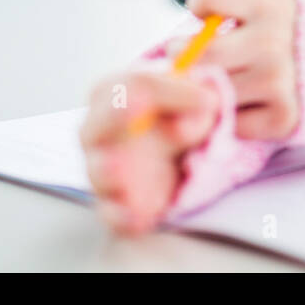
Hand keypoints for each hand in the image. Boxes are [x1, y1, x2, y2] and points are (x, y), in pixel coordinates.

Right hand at [80, 69, 221, 234]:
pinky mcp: (113, 203)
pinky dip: (121, 217)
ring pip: (96, 170)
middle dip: (116, 112)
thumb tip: (206, 104)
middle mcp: (98, 130)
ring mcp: (101, 168)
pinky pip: (109, 212)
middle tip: (140, 103)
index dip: (171, 91)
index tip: (209, 100)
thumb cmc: (174, 116)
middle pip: (97, 121)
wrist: (171, 153)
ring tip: (117, 169)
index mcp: (115, 93)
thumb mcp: (193, 103)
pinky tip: (138, 220)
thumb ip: (201, 101)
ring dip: (107, 169)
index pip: (134, 84)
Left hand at [184, 0, 300, 140]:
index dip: (199, 2)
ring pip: (211, 88)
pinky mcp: (283, 119)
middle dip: (187, 50)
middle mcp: (273, 46)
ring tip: (220, 75)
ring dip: (209, 82)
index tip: (205, 14)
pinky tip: (245, 101)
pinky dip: (233, 113)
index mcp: (275, 7)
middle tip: (197, 51)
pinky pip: (233, 121)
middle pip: (199, 51)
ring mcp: (278, 86)